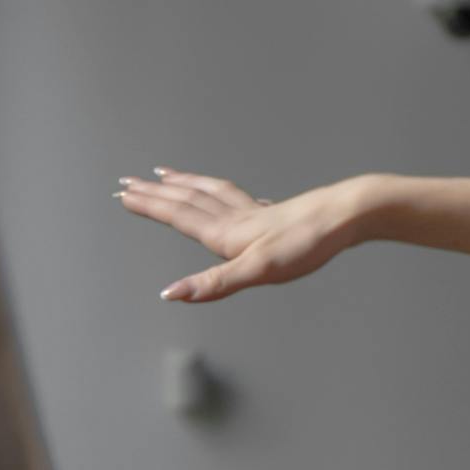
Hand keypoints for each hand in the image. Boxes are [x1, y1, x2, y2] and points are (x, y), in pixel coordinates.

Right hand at [118, 168, 364, 303]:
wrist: (346, 217)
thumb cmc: (305, 244)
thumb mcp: (257, 271)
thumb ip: (213, 284)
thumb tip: (171, 294)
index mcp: (226, 233)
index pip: (178, 216)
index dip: (150, 206)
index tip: (124, 194)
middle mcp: (236, 217)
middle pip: (188, 199)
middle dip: (157, 192)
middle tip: (129, 181)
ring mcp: (256, 213)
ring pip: (210, 193)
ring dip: (185, 184)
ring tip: (167, 174)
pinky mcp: (275, 214)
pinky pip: (237, 197)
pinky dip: (222, 192)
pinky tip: (233, 197)